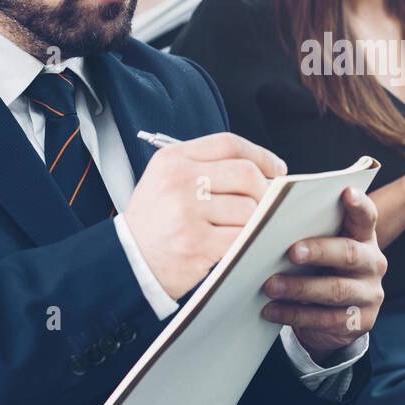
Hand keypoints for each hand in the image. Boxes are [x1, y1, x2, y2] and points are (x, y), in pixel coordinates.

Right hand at [124, 133, 287, 298]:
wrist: (128, 261)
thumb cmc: (154, 221)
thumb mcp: (166, 180)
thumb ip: (207, 168)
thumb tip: (261, 171)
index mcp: (173, 159)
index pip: (229, 143)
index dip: (260, 155)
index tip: (276, 168)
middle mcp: (179, 180)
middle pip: (245, 173)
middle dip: (264, 189)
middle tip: (265, 203)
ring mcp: (187, 212)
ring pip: (248, 208)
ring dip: (254, 221)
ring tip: (241, 228)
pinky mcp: (197, 243)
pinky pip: (242, 236)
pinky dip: (248, 241)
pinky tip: (239, 244)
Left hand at [262, 187, 385, 361]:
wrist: (333, 320)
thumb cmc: (319, 270)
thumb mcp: (319, 249)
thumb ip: (308, 232)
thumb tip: (269, 219)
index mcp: (363, 237)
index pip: (366, 216)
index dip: (359, 204)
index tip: (346, 191)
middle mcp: (373, 263)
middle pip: (349, 254)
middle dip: (319, 251)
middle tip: (291, 252)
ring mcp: (371, 294)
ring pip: (336, 290)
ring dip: (300, 288)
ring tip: (270, 286)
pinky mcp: (362, 322)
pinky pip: (327, 319)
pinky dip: (295, 314)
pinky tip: (271, 310)